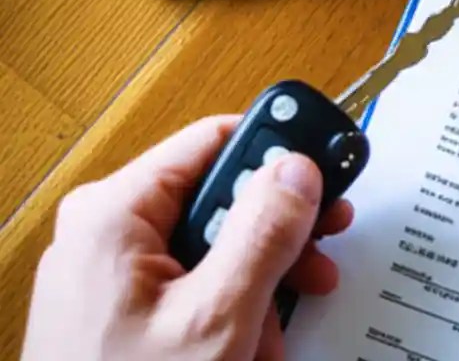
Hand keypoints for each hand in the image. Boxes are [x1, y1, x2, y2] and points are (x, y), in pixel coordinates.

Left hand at [21, 115, 354, 359]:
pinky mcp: (123, 307)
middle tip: (316, 263)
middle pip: (220, 198)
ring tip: (269, 334)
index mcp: (115, 212)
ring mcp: (113, 271)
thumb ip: (263, 235)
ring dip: (257, 289)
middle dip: (273, 243)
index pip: (214, 140)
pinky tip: (243, 348)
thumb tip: (297, 168)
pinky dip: (228, 313)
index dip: (278, 153)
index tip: (328, 174)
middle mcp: (108, 230)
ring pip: (214, 248)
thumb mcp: (216, 316)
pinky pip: (193, 285)